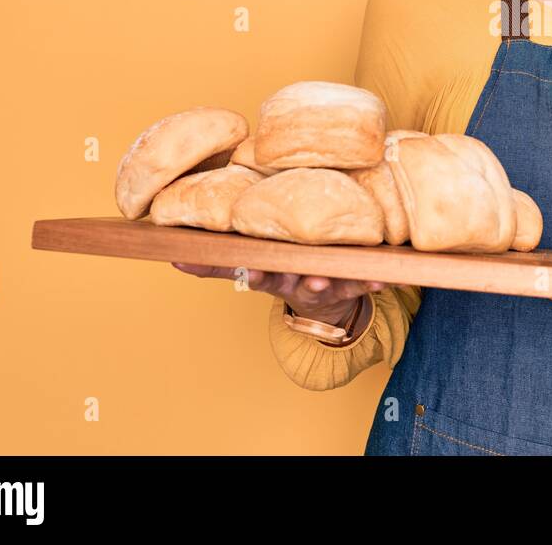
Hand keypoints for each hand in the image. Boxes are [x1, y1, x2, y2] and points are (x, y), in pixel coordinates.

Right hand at [171, 262, 386, 324]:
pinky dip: (369, 281)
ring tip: (324, 280)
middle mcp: (292, 279)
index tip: (231, 266)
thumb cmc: (285, 269)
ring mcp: (320, 284)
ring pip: (321, 283)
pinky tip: (380, 279)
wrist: (325, 299)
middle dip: (283, 277)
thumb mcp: (252, 263)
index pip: (249, 271)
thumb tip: (171, 251)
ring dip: (323, 282)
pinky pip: (359, 283)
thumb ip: (217, 258)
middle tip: (281, 275)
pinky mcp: (348, 286)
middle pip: (284, 279)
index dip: (240, 270)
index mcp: (269, 271)